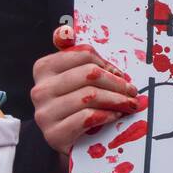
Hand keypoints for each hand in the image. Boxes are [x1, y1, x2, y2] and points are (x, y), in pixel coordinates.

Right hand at [32, 24, 139, 157]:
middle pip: (89, 74)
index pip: (83, 55)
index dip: (108, 64)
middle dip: (117, 83)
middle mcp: (40, 89)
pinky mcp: (53, 134)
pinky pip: (87, 117)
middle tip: (132, 91)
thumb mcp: (74, 79)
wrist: (66, 141)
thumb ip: (73, 55)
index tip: (121, 75)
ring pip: (90, 96)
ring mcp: (44, 113)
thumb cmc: (75, 105)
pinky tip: (115, 116)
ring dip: (117, 100)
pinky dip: (107, 115)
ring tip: (129, 104)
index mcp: (44, 68)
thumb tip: (65, 31)